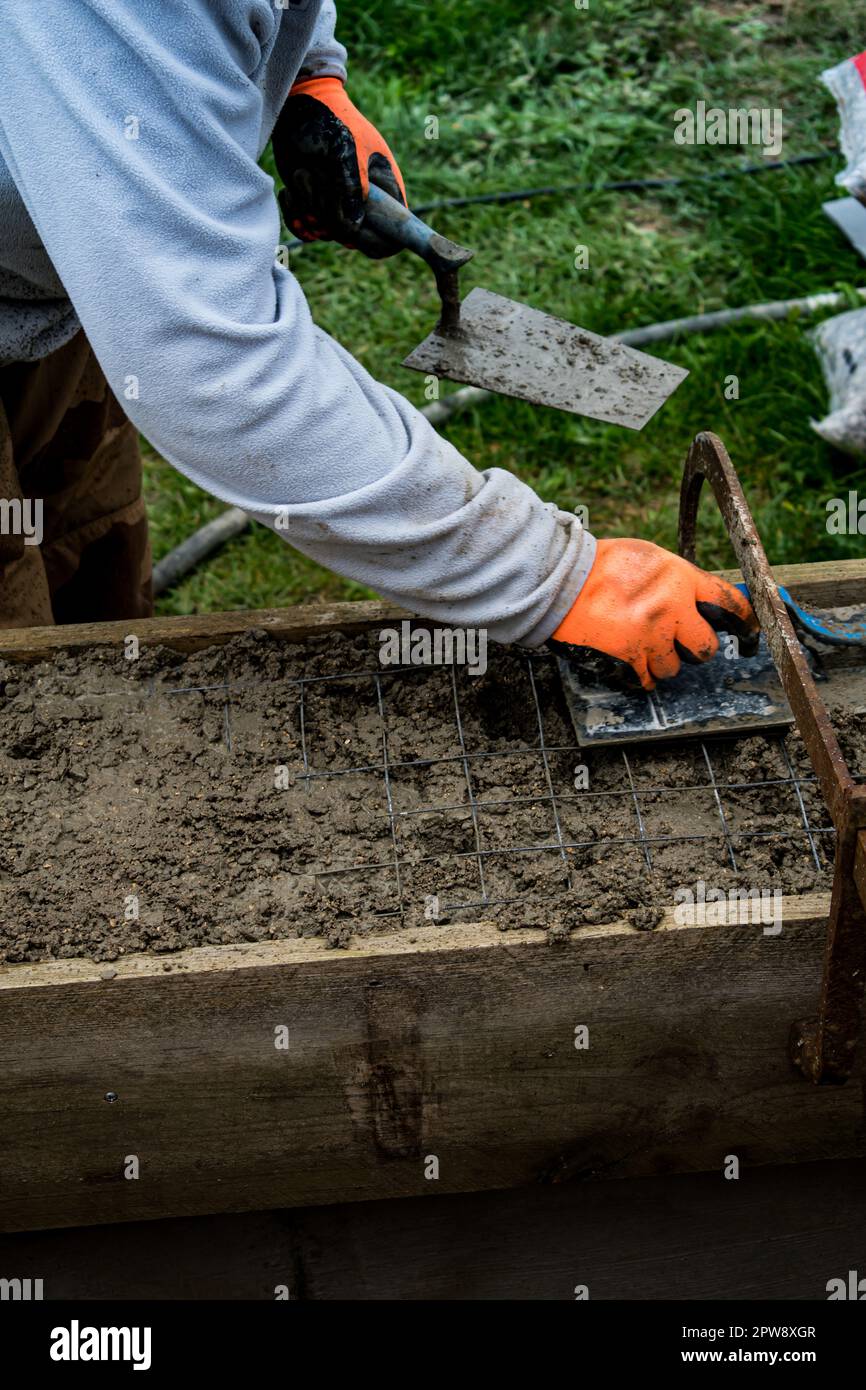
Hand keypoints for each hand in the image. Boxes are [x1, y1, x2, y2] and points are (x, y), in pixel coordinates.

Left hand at [272, 76, 406, 258]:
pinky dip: (294, 215)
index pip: (395, 234)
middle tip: (320, 183)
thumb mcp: (346, 152)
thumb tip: (352, 230)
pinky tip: (289, 191)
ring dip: (308, 208)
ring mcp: (338, 208)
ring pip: (326, 234)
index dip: (379, 242)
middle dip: (331, 217)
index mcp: (385, 191)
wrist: (298, 106)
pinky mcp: (314, 208)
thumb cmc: (331, 122)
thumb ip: (351, 192)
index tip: (355, 231)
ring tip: (304, 174)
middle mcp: (363, 205)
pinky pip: (306, 231)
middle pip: (353, 239)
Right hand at [551, 538, 758, 690]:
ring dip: (662, 662)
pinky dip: (642, 676)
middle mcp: (672, 607)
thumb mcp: (648, 557)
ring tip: (644, 647)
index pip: (728, 602)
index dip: (744, 621)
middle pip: (706, 647)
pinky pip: (648, 678)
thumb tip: (699, 598)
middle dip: (694, 649)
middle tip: (681, 644)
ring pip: (674, 667)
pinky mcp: (631, 655)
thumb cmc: (600, 565)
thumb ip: (676, 578)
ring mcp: (652, 634)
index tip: (750, 631)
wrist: (561, 579)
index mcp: (680, 578)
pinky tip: (634, 664)